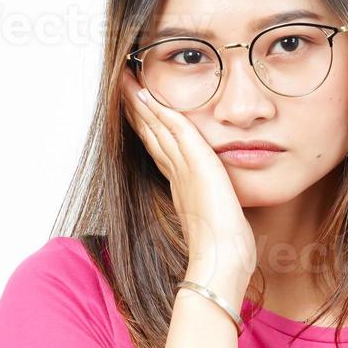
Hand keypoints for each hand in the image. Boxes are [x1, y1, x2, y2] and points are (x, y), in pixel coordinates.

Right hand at [119, 70, 256, 302]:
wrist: (222, 264)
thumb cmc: (225, 253)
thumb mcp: (219, 223)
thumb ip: (213, 212)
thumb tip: (219, 213)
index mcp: (182, 188)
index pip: (160, 150)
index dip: (147, 129)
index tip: (137, 111)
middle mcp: (178, 176)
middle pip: (152, 136)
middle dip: (138, 111)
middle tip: (123, 88)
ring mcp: (184, 171)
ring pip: (157, 129)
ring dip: (142, 104)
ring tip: (128, 83)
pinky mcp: (196, 166)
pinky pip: (176, 130)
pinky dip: (162, 111)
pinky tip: (149, 94)